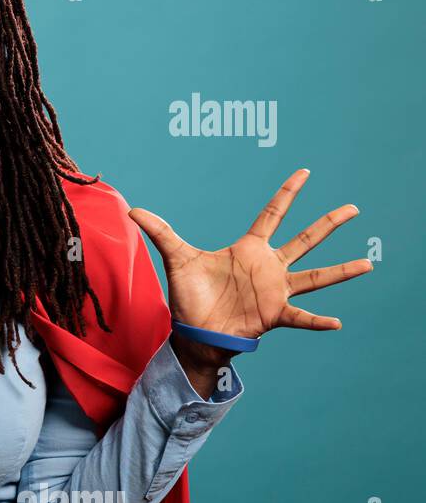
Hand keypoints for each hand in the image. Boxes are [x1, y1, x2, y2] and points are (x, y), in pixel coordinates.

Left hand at [128, 168, 372, 381]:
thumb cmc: (190, 295)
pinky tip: (337, 322)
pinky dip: (317, 321)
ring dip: (341, 271)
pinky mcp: (273, 314)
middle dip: (328, 224)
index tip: (305, 172)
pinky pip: (300, 317)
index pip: (272, 214)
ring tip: (369, 264)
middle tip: (354, 208)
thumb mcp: (177, 258)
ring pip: (315, 277)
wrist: (194, 331)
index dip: (287, 193)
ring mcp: (274, 290)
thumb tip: (133, 209)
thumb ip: (161, 232)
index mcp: (249, 249)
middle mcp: (268, 267)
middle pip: (304, 240)